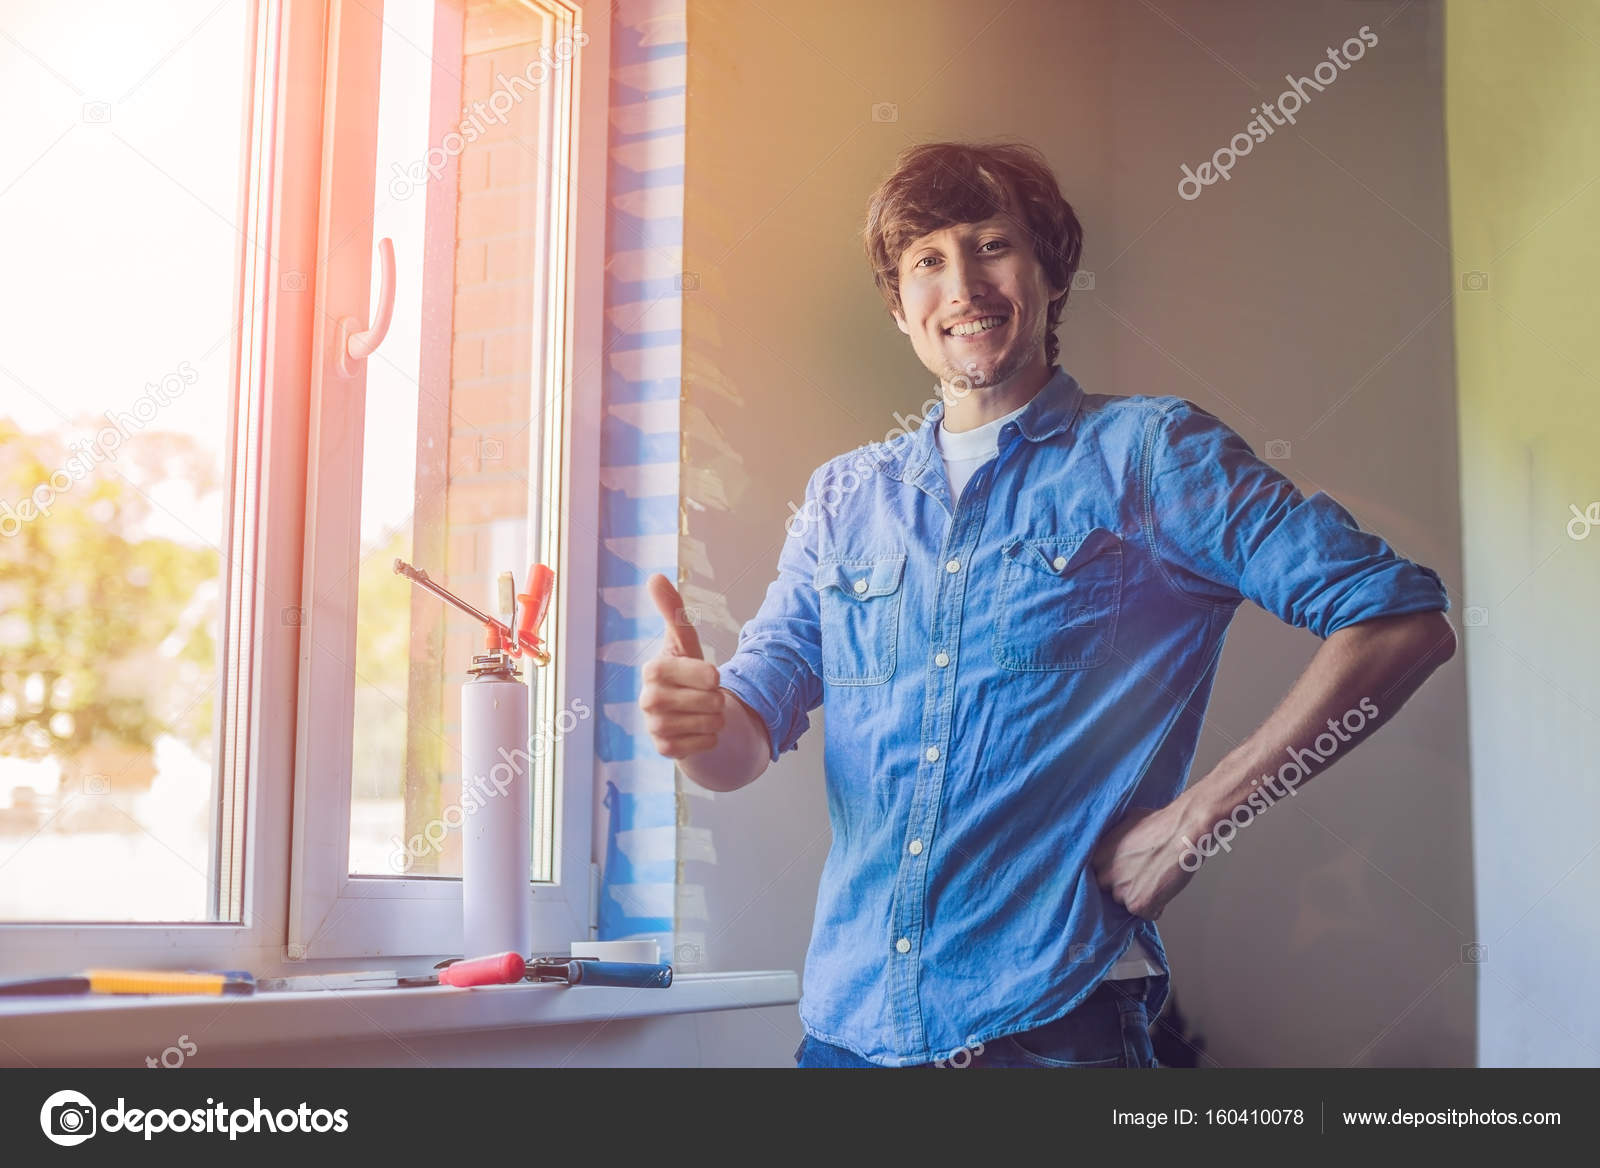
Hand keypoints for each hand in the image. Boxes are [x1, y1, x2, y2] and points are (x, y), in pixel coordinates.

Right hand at [639, 573, 725, 759]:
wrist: (682, 710)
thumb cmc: (685, 670)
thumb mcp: (684, 640)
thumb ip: (672, 609)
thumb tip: (654, 577)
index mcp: (653, 669)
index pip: (707, 675)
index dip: (714, 676)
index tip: (707, 675)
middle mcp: (647, 699)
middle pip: (711, 702)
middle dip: (717, 699)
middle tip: (704, 695)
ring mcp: (654, 725)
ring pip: (711, 724)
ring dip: (716, 718)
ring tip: (703, 711)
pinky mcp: (664, 748)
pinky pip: (705, 744)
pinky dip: (710, 737)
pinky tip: (697, 729)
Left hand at [1090, 803, 1197, 920]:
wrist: (1182, 833)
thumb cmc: (1159, 824)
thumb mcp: (1125, 824)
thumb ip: (1113, 840)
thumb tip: (1115, 845)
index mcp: (1097, 856)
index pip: (1097, 874)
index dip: (1113, 874)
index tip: (1123, 872)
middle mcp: (1105, 876)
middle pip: (1110, 891)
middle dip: (1125, 886)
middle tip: (1143, 876)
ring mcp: (1121, 892)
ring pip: (1127, 903)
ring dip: (1140, 897)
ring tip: (1157, 879)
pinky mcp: (1140, 905)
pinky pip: (1147, 914)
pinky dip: (1157, 907)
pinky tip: (1164, 889)